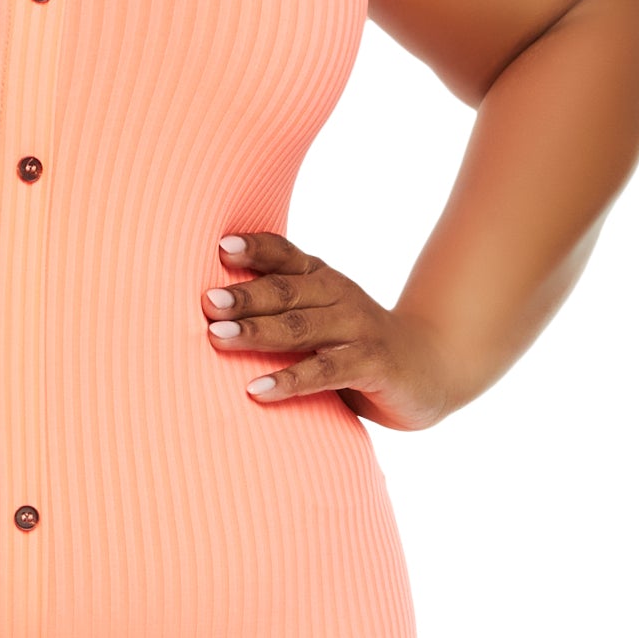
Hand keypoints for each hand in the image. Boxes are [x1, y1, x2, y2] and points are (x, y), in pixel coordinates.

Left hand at [201, 231, 464, 430]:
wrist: (432, 368)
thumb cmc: (355, 344)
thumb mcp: (319, 318)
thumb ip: (278, 310)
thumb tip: (206, 312)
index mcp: (322, 279)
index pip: (285, 256)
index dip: (255, 249)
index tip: (220, 247)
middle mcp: (339, 295)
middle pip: (285, 291)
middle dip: (244, 296)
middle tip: (206, 302)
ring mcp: (358, 328)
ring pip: (301, 327)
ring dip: (258, 331)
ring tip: (216, 337)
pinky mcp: (373, 364)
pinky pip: (325, 371)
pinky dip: (290, 380)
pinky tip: (256, 390)